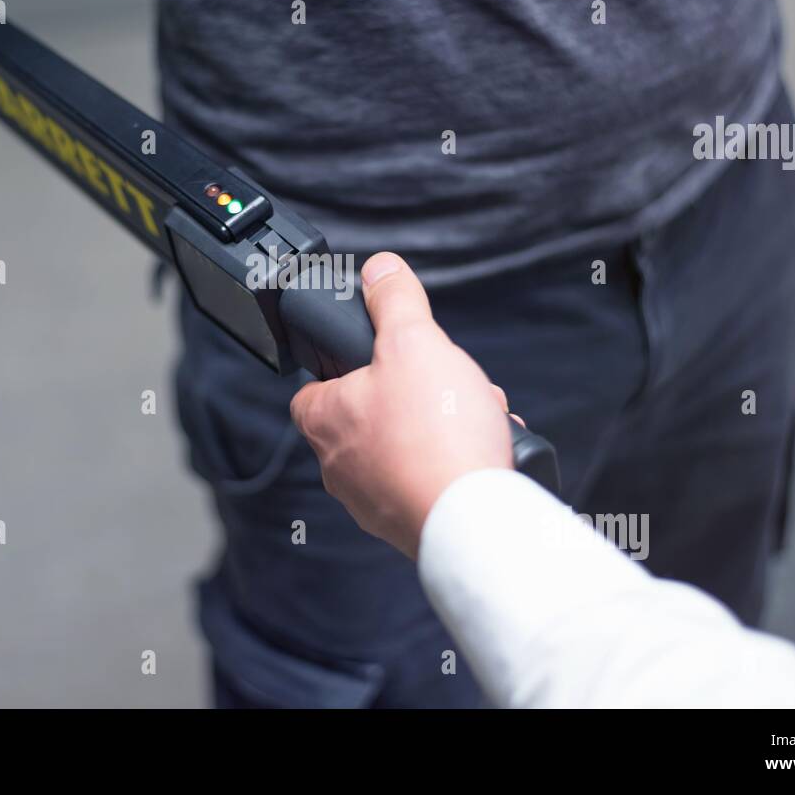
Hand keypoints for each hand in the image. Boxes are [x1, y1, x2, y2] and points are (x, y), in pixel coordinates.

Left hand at [290, 252, 514, 557]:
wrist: (475, 519)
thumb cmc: (436, 435)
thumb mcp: (415, 342)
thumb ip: (394, 301)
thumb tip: (379, 269)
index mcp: (325, 421)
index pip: (311, 388)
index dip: (340, 368)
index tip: (374, 358)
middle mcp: (339, 468)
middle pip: (368, 416)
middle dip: (412, 396)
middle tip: (442, 385)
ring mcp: (373, 502)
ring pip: (404, 448)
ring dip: (441, 427)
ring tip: (474, 416)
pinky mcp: (410, 524)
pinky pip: (428, 481)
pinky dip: (454, 463)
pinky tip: (482, 451)